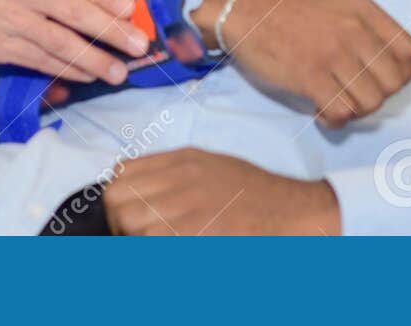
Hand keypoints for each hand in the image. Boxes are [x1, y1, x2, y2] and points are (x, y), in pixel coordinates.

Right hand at [0, 0, 146, 82]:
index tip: (132, 9)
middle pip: (76, 14)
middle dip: (110, 31)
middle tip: (138, 46)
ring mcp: (15, 22)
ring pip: (60, 43)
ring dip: (92, 59)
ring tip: (118, 72)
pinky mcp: (2, 47)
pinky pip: (39, 61)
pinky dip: (64, 71)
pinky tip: (85, 77)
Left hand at [105, 147, 339, 234]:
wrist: (292, 212)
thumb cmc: (254, 195)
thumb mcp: (211, 168)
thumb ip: (173, 174)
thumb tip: (137, 194)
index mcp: (183, 159)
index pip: (121, 174)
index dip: (120, 199)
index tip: (130, 218)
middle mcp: (181, 177)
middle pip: (118, 200)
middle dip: (120, 224)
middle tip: (138, 239)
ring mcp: (189, 204)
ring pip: (131, 225)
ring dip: (137, 240)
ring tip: (159, 246)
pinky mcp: (197, 232)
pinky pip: (154, 243)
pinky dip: (155, 249)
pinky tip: (176, 249)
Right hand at [193, 0, 410, 128]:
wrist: (242, 9)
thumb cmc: (286, 10)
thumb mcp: (336, 4)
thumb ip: (364, 28)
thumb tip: (385, 68)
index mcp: (363, 9)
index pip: (409, 52)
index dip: (400, 75)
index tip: (381, 82)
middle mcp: (354, 29)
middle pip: (394, 82)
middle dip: (377, 97)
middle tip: (353, 95)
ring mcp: (333, 52)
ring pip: (371, 102)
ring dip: (355, 111)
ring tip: (335, 103)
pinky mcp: (310, 75)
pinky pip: (342, 112)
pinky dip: (334, 120)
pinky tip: (319, 111)